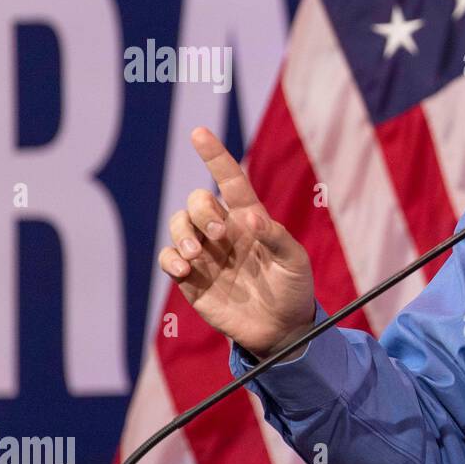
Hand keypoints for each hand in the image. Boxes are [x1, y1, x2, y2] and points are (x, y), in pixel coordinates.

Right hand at [158, 127, 314, 357]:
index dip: (215, 156)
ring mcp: (206, 254)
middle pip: (197, 201)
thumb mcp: (295, 262)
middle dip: (201, 209)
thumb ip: (276, 237)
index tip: (199, 133)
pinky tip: (185, 268)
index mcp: (250, 220)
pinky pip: (169, 259)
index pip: (230, 181)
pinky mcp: (192, 279)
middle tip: (218, 233)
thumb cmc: (294, 290)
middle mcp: (224, 232)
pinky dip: (171, 259)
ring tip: (195, 253)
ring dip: (182, 232)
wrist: (282, 330)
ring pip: (178, 225)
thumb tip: (249, 218)